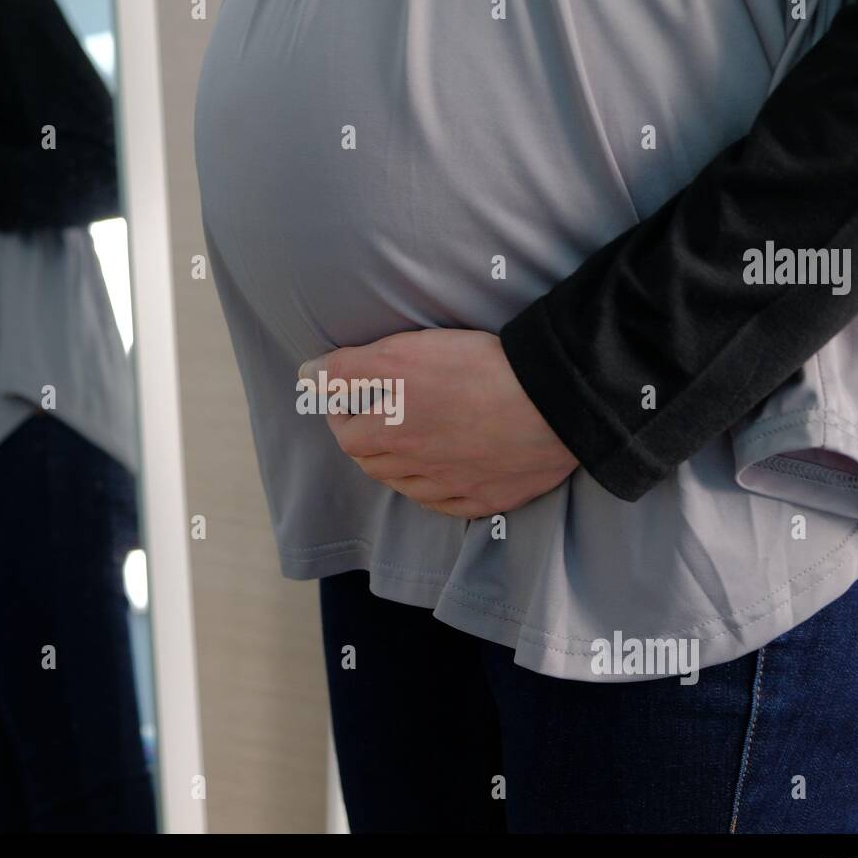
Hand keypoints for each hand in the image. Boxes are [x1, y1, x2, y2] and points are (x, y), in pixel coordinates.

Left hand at [301, 329, 577, 517]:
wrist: (551, 401)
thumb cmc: (474, 370)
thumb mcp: (401, 353)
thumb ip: (347, 368)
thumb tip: (306, 376)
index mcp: (391, 435)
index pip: (346, 434)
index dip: (343, 414)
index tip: (351, 398)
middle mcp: (417, 468)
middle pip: (376, 465)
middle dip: (368, 442)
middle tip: (377, 419)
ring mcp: (455, 487)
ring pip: (411, 487)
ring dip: (400, 469)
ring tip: (409, 444)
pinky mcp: (490, 497)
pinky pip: (452, 504)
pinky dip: (440, 491)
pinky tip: (444, 475)